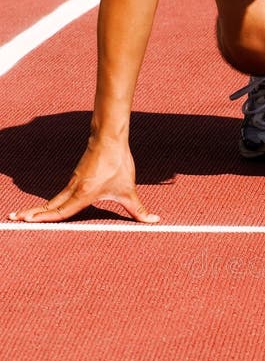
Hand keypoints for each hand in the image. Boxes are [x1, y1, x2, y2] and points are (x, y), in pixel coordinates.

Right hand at [8, 138, 159, 223]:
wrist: (110, 139)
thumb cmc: (118, 164)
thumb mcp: (129, 191)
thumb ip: (139, 210)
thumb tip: (154, 221)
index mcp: (83, 194)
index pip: (61, 210)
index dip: (45, 218)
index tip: (28, 221)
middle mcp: (74, 189)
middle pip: (50, 205)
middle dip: (33, 214)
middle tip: (14, 219)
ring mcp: (72, 183)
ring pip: (53, 200)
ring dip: (38, 209)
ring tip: (23, 216)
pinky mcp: (75, 178)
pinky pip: (59, 195)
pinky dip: (49, 204)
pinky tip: (44, 209)